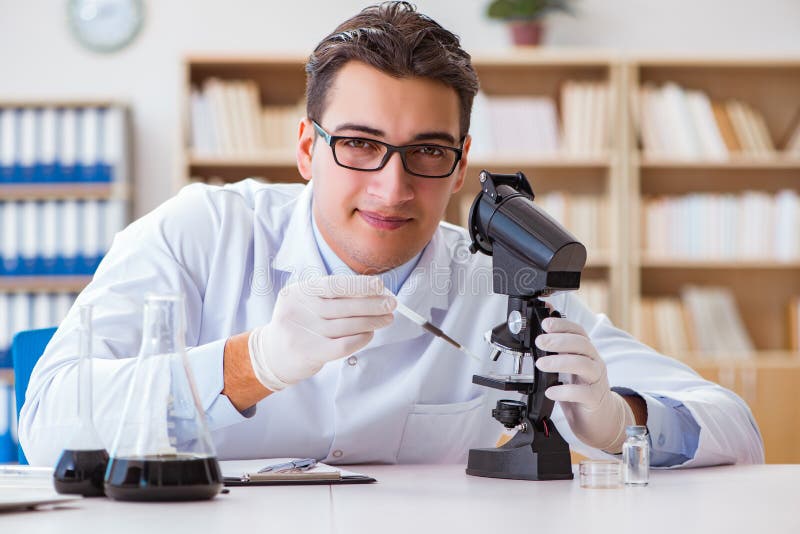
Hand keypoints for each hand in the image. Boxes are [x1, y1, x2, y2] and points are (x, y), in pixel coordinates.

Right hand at [248, 275, 395, 390]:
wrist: (272, 355)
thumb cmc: (299, 324)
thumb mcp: (307, 303)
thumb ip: (334, 296)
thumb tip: (373, 291)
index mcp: (298, 292)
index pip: (334, 285)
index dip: (359, 285)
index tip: (380, 286)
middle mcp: (297, 310)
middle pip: (343, 306)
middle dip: (372, 304)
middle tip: (391, 304)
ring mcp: (302, 332)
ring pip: (347, 325)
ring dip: (372, 321)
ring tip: (387, 318)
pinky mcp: (309, 353)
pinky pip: (343, 345)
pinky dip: (361, 338)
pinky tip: (370, 334)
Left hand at [534, 317, 633, 452]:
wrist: (601, 419)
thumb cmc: (581, 390)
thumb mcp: (569, 368)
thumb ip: (557, 355)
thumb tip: (539, 337)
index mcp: (586, 353)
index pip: (578, 332)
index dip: (563, 325)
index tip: (546, 323)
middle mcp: (594, 363)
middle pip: (582, 344)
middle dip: (559, 340)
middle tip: (540, 342)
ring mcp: (596, 381)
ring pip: (583, 365)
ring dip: (560, 362)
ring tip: (541, 365)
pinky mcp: (595, 399)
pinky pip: (582, 393)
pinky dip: (564, 391)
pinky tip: (550, 392)